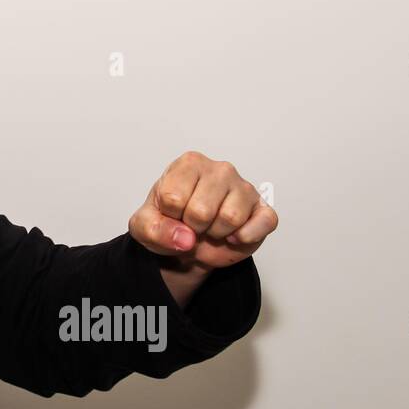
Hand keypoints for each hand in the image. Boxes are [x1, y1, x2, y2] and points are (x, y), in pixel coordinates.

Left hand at [128, 150, 277, 273]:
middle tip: (193, 224)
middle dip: (192, 228)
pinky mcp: (263, 209)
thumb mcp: (145, 227)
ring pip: (229, 219)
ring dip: (215, 234)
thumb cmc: (168, 223)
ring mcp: (243, 188)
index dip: (170, 216)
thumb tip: (185, 237)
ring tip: (210, 227)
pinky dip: (244, 238)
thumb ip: (154, 229)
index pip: (173, 198)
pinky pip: (263, 224)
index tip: (172, 214)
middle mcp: (219, 169)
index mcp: (188, 165)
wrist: (188, 244)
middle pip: (201, 211)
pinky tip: (233, 235)